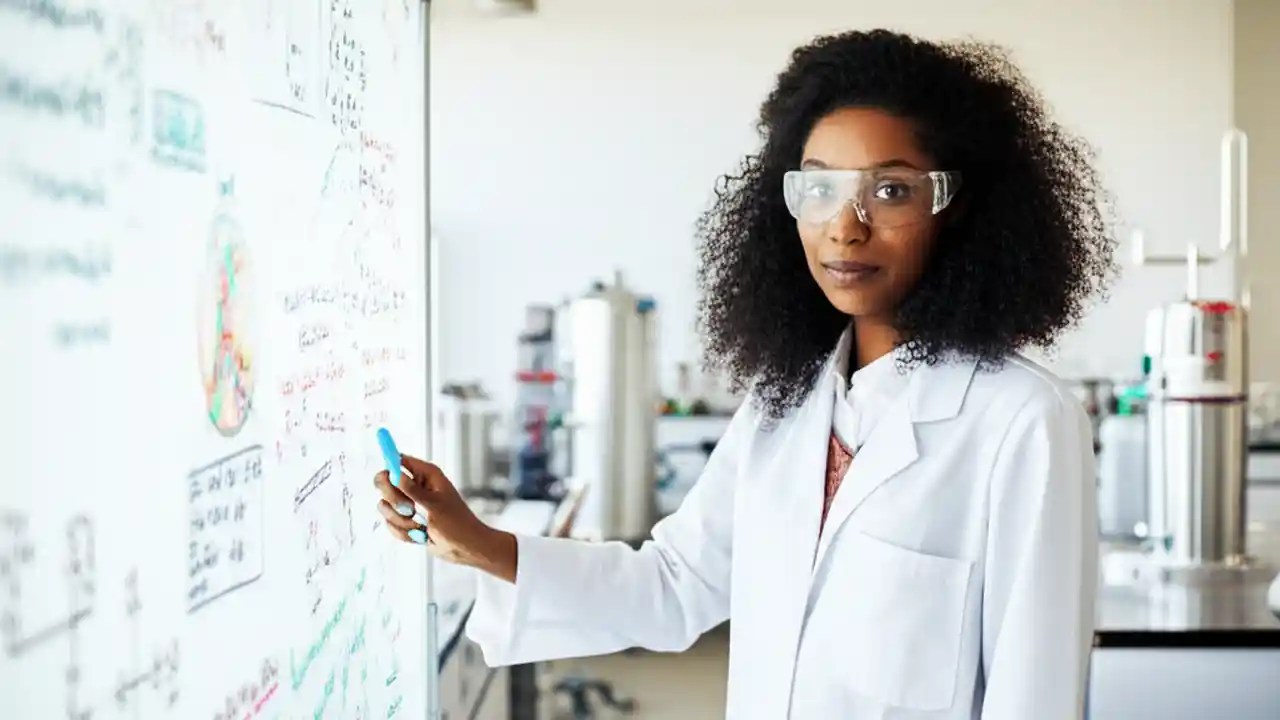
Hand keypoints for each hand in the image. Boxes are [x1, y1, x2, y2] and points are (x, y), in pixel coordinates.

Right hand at [374, 454, 516, 582]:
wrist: (463, 547)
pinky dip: (404, 533)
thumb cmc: (456, 523)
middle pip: (385, 483)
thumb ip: (412, 490)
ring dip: (401, 521)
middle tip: (410, 509)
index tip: (389, 482)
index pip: (398, 461)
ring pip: (385, 506)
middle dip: (394, 500)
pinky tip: (419, 535)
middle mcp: (415, 486)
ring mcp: (409, 503)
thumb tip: (394, 475)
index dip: (389, 468)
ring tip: (420, 526)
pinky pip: (391, 523)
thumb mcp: (434, 504)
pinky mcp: (405, 520)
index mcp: (426, 474)